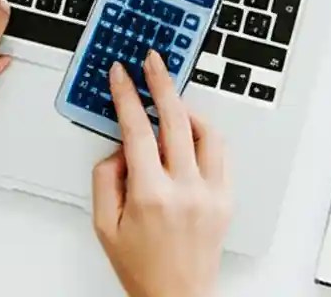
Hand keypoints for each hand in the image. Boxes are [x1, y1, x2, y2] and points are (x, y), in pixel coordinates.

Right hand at [92, 52, 231, 296]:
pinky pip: (221, 153)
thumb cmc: (142, 268)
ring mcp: (211, 194)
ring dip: (187, 109)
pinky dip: (205, 135)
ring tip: (170, 101)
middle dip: (161, 83)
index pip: (137, 130)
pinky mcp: (227, 199)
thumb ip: (105, 179)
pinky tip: (191, 131)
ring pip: (206, 132)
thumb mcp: (104, 225)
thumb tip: (120, 147)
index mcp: (151, 196)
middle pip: (176, 119)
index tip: (121, 74)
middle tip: (153, 61)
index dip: (127, 95)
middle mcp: (186, 191)